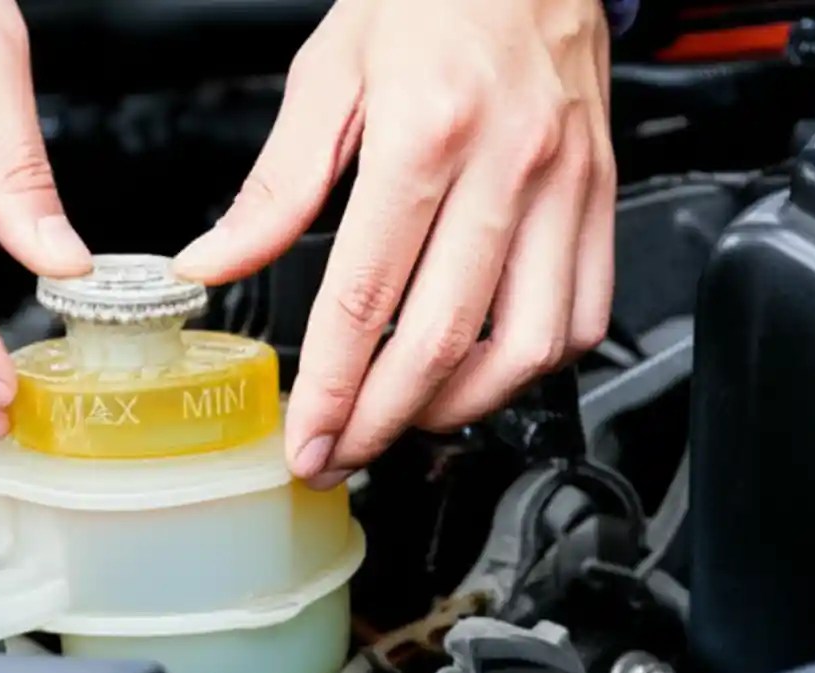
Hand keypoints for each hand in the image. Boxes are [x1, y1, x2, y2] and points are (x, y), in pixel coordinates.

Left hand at [174, 0, 614, 486]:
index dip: (330, 388)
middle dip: (381, 421)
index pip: (366, 299)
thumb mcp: (328, 74)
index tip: (306, 441)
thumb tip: (216, 262)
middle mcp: (505, 170)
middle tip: (342, 455)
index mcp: (425, 136)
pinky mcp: (599, 197)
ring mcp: (564, 189)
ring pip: (528, 346)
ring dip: (461, 407)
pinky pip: (585, 313)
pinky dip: (534, 365)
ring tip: (407, 418)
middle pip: (443, 341)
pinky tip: (484, 368)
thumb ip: (276, 186)